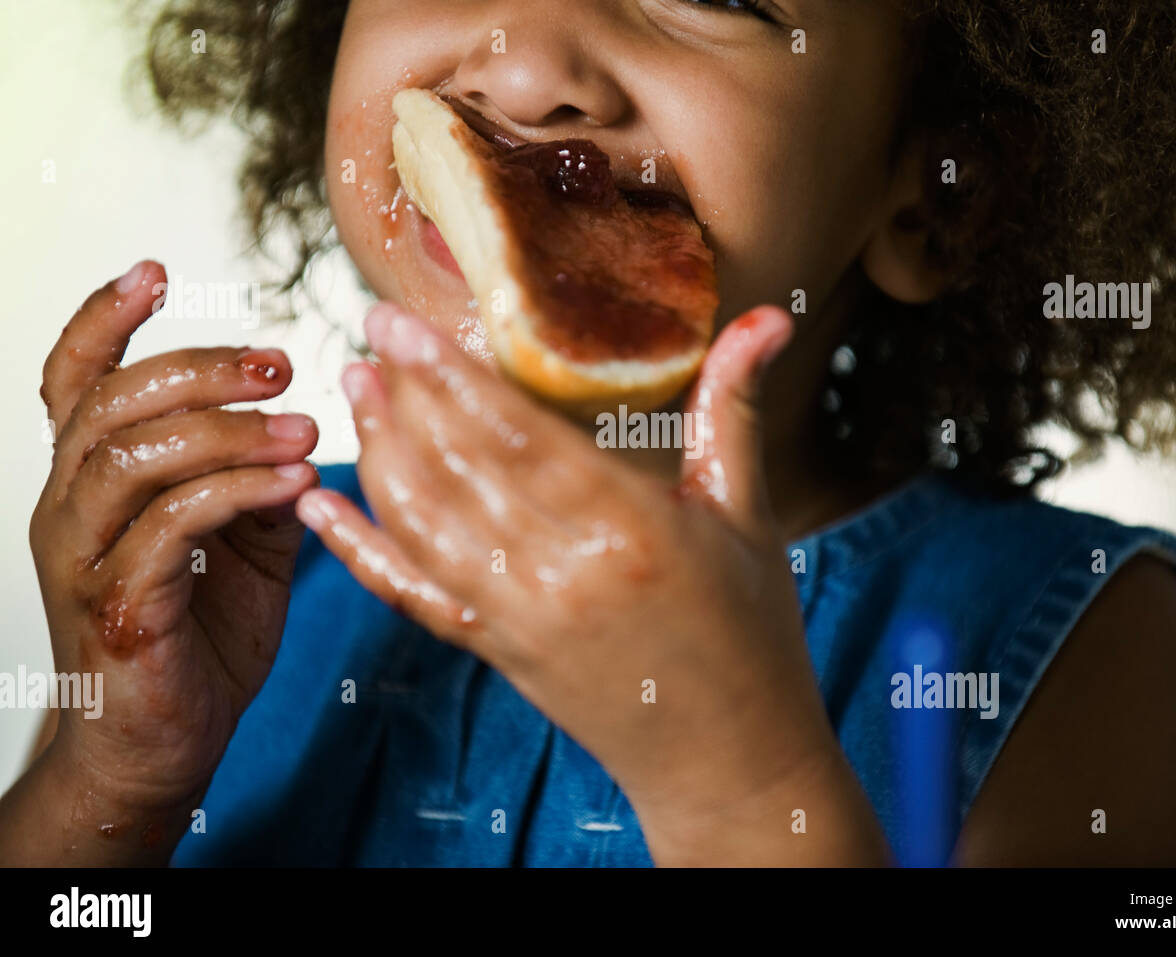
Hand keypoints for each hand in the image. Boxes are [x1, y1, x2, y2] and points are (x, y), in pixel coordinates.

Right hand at [27, 261, 319, 839]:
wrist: (164, 747)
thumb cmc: (199, 638)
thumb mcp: (238, 543)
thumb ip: (252, 479)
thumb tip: (298, 423)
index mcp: (92, 484)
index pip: (73, 382)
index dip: (103, 319)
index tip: (156, 270)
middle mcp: (71, 510)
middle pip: (111, 403)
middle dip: (201, 369)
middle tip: (282, 365)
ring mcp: (85, 559)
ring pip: (132, 456)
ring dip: (227, 431)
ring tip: (304, 430)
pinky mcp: (121, 607)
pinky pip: (171, 526)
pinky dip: (237, 492)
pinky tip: (297, 483)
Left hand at [298, 301, 884, 861]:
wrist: (729, 757)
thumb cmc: (749, 633)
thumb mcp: (747, 513)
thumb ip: (737, 408)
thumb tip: (772, 317)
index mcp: (628, 527)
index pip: (514, 432)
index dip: (445, 373)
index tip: (397, 321)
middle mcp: (559, 572)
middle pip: (454, 467)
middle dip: (399, 395)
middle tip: (367, 334)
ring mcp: (518, 617)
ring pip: (421, 522)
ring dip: (376, 452)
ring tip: (355, 392)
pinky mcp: (495, 650)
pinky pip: (411, 595)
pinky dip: (359, 551)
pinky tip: (320, 510)